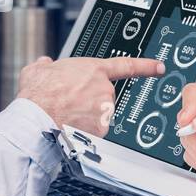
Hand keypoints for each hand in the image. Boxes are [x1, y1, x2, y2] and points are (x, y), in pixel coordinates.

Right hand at [17, 55, 165, 136]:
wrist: (37, 117)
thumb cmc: (38, 94)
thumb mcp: (37, 70)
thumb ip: (46, 65)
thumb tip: (46, 64)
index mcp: (93, 70)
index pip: (127, 66)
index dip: (146, 66)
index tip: (159, 67)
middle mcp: (103, 89)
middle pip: (104, 96)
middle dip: (89, 100)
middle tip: (69, 102)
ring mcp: (104, 109)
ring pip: (100, 114)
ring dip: (86, 116)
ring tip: (65, 114)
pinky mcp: (102, 128)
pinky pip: (96, 130)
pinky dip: (85, 130)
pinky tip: (69, 126)